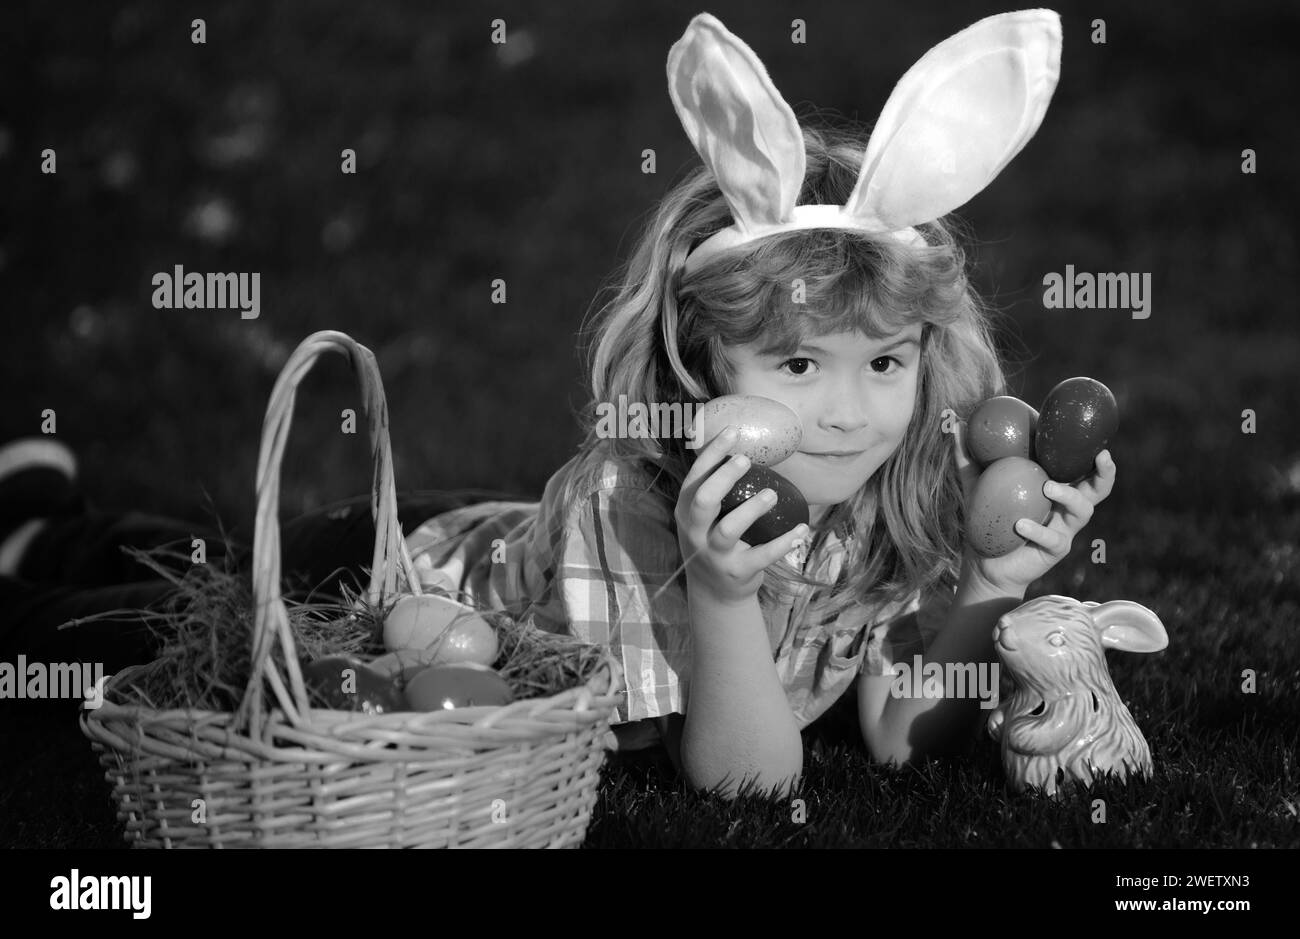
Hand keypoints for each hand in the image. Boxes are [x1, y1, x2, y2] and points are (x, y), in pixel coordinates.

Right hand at [675, 425, 810, 606]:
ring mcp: (714, 554)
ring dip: (752, 509)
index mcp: (687, 512)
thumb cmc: (714, 542)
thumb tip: (747, 450)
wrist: (714, 593)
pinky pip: (762, 556)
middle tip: (746, 459)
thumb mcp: (705, 519)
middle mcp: (695, 532)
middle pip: (704, 500)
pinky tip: (801, 530)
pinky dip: (783, 542)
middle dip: (724, 477)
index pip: (695, 478)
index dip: (711, 454)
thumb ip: (718, 492)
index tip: (732, 431)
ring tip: (772, 494)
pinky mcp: (736, 572)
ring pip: (729, 528)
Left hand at [953, 421, 1116, 595]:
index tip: (1094, 435)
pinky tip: (1020, 524)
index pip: (1079, 466)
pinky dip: (1037, 529)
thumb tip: (956, 423)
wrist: (983, 563)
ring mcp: (1064, 528)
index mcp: (1053, 486)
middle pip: (1098, 489)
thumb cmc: (985, 520)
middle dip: (1105, 472)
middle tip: (1100, 456)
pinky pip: (1052, 538)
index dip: (1092, 452)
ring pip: (1082, 510)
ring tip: (1047, 486)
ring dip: (1069, 495)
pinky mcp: (1056, 550)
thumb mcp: (974, 485)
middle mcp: (1065, 506)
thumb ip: (968, 457)